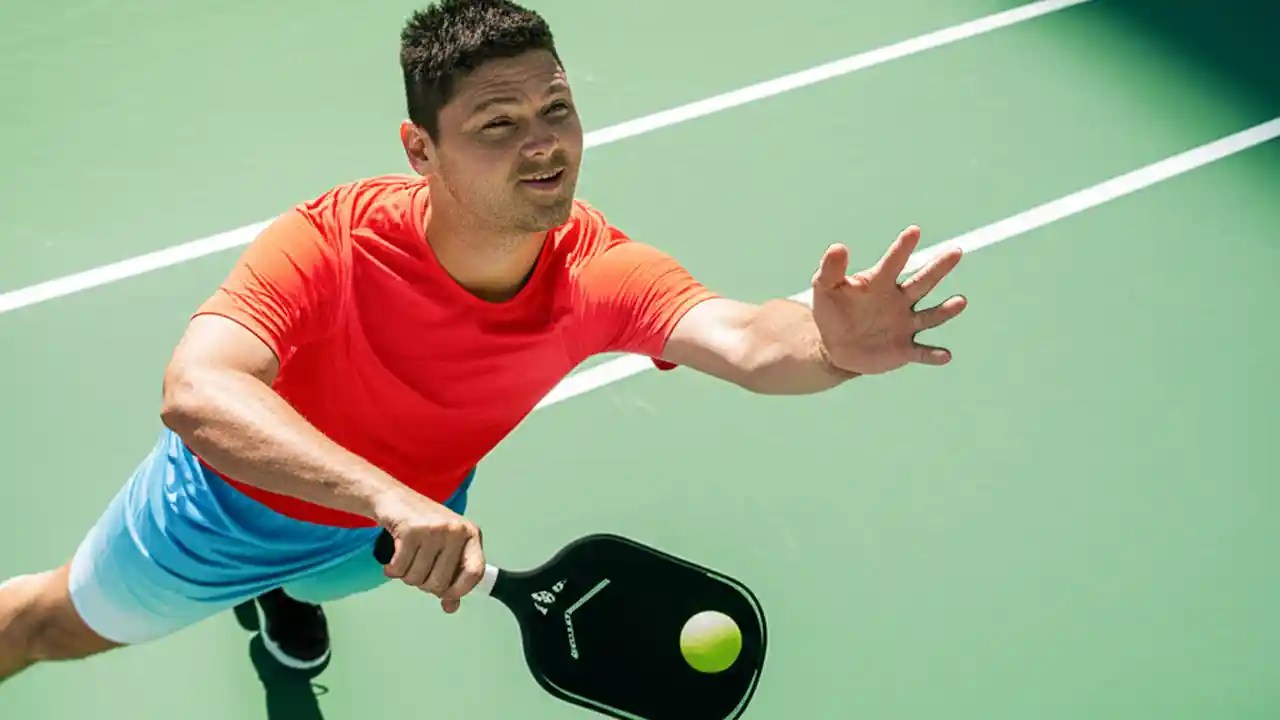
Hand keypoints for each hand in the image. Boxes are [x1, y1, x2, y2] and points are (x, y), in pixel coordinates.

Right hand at [374, 488, 484, 613]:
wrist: (394, 499)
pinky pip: (400, 569)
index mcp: (471, 535)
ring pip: (418, 578)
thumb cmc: (423, 527)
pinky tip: (392, 560)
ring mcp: (435, 529)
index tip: (445, 595)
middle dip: (424, 584)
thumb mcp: (444, 548)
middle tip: (418, 570)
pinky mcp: (411, 530)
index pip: (475, 573)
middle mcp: (456, 530)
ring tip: (406, 560)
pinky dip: (392, 570)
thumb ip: (451, 577)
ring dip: (406, 577)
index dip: (459, 590)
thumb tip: (452, 607)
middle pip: (440, 582)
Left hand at [810, 225, 966, 374]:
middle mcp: (898, 300)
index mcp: (880, 282)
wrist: (834, 346)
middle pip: (921, 283)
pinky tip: (945, 355)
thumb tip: (837, 247)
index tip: (914, 231)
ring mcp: (904, 324)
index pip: (893, 262)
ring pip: (929, 316)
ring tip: (960, 301)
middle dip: (937, 268)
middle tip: (955, 252)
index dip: (902, 248)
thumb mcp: (824, 288)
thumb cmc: (832, 309)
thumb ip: (830, 270)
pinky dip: (933, 354)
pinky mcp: (903, 349)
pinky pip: (921, 352)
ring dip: (945, 310)